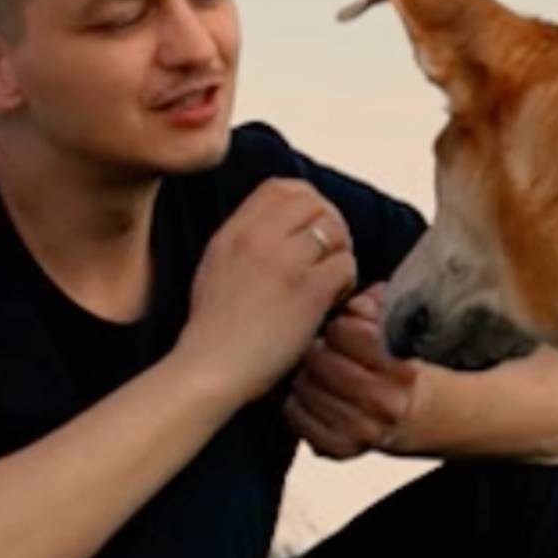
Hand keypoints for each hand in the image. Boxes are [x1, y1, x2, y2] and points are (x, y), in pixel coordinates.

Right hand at [185, 177, 357, 397]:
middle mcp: (258, 238)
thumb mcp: (215, 268)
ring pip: (334, 231)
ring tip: (330, 280)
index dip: (307, 202)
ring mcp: (284, 262)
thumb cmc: (213, 332)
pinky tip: (331, 301)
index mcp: (234, 231)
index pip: (281, 187)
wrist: (210, 369)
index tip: (311, 228)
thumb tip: (277, 228)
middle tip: (329, 254)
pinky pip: (345, 265)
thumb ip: (244, 241)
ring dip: (340, 253)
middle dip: (331, 224)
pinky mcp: (307, 290)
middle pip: (314, 203)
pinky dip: (346, 282)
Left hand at [287, 293, 417, 458]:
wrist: (430, 419)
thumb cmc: (409, 371)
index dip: (339, 327)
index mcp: (401, 369)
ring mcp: (362, 430)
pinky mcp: (343, 449)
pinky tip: (309, 398)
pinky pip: (299, 421)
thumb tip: (353, 303)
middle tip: (322, 351)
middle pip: (319, 360)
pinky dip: (296, 406)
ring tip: (316, 373)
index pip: (344, 332)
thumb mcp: (404, 335)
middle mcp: (383, 402)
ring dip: (305, 376)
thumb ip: (377, 309)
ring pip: (305, 388)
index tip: (343, 332)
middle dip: (317, 350)